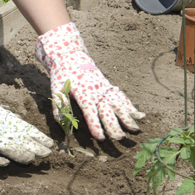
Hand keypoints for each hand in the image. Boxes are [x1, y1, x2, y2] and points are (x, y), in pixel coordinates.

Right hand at [0, 67, 52, 165]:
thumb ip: (2, 114)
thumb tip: (17, 119)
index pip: (23, 126)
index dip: (37, 135)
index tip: (50, 143)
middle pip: (18, 136)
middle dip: (34, 145)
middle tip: (48, 154)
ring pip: (5, 144)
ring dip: (20, 153)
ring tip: (32, 160)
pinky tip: (4, 164)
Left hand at [35, 22, 144, 140]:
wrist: (72, 56)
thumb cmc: (63, 74)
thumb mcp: (56, 87)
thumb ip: (59, 104)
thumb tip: (60, 122)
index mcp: (82, 93)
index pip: (90, 111)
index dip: (95, 124)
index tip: (100, 137)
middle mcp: (96, 92)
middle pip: (106, 111)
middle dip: (113, 125)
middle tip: (119, 138)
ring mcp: (104, 89)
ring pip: (118, 104)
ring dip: (127, 117)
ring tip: (134, 130)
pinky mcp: (109, 87)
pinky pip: (121, 97)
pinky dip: (130, 106)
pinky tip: (139, 115)